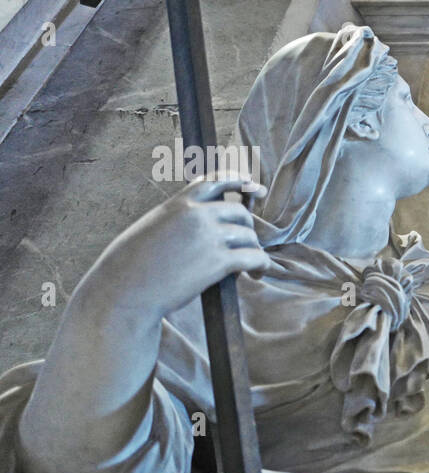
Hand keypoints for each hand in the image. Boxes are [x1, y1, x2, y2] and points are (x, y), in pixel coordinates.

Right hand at [78, 174, 270, 320]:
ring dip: (254, 251)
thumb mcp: (150, 229)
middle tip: (246, 247)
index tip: (256, 186)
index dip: (239, 181)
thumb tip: (201, 227)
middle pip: (240, 212)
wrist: (123, 291)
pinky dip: (261, 265)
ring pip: (250, 236)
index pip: (214, 181)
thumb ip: (177, 221)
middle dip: (247, 229)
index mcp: (178, 204)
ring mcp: (209, 236)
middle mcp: (196, 215)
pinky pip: (254, 257)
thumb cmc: (130, 267)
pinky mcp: (219, 261)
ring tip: (252, 267)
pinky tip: (256, 275)